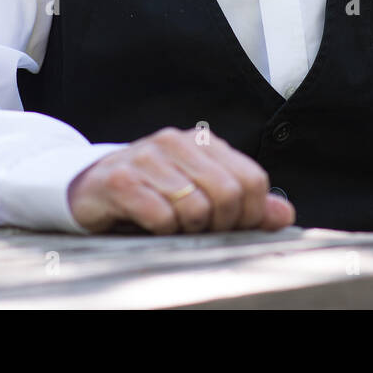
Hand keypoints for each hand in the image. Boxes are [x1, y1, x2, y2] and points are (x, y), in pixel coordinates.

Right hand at [67, 127, 295, 233]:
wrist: (89, 189)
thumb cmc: (151, 194)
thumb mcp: (201, 196)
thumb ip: (245, 204)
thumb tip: (283, 214)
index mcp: (201, 142)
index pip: (251, 179)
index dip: (249, 214)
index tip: (230, 226)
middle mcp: (175, 141)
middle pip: (228, 194)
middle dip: (219, 224)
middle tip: (198, 230)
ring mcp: (146, 157)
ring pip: (195, 208)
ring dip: (186, 229)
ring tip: (170, 225)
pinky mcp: (120, 179)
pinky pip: (161, 216)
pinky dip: (161, 230)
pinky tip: (148, 224)